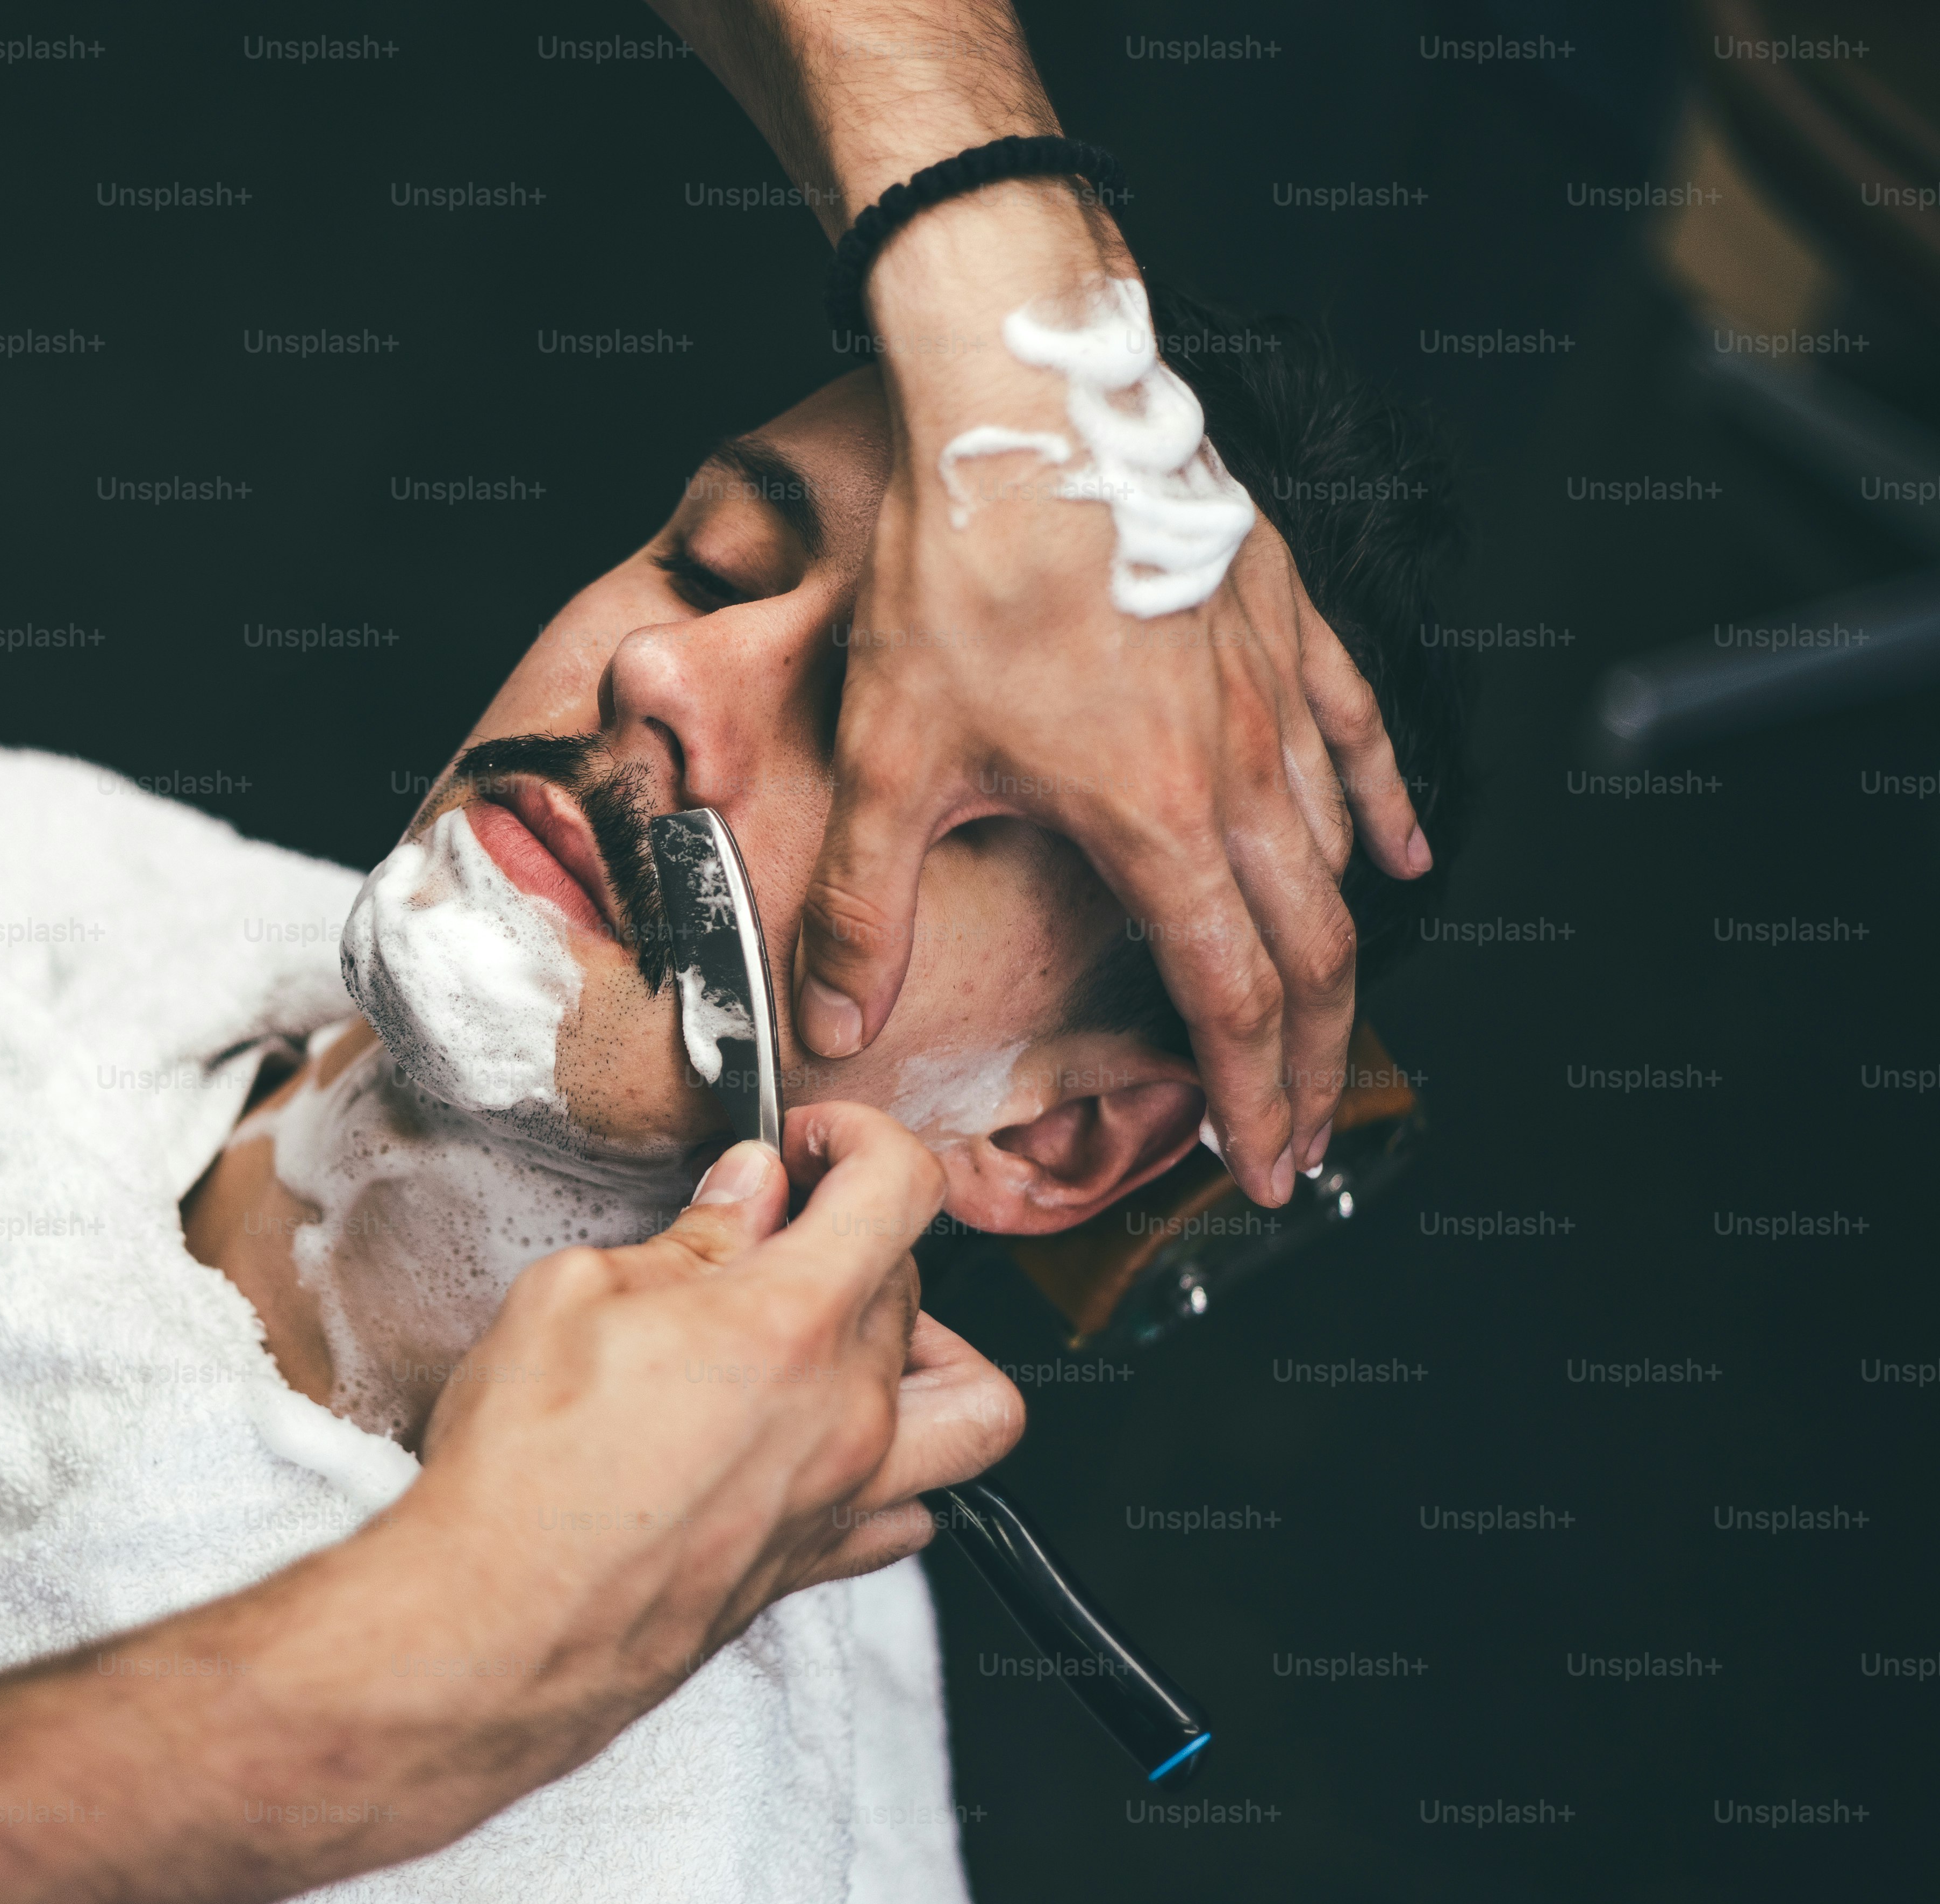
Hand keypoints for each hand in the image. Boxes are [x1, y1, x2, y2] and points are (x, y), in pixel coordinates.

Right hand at [405, 1104, 1023, 1714]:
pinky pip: (914, 1506)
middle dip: (845, 1234)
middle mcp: (846, 1411)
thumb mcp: (572, 1296)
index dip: (859, 1138)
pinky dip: (897, 1462)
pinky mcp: (815, 1563)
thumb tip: (745, 1194)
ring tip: (845, 1334)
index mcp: (791, 1321)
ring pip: (967, 1404)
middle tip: (762, 1233)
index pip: (902, 1189)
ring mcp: (843, 1497)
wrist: (495, 1628)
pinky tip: (824, 1440)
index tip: (805, 1143)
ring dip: (924, 1349)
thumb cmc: (521, 1470)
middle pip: (912, 1283)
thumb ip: (687, 1239)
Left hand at [792, 199, 1430, 1208]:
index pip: (1233, 999)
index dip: (1255, 1099)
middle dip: (1315, 1061)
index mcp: (1155, 819)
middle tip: (1307, 1139)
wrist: (1023, 404)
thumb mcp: (890, 760)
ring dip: (1343, 953)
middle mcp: (1241, 766)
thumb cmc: (959, 573)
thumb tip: (837, 1023)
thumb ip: (868, 908)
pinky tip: (1399, 853)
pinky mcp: (1281, 615)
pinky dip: (1384, 804)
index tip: (1265, 1166)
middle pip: (1312, 951)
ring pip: (1340, 853)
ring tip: (1335, 1025)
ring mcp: (1274, 687)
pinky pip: (1359, 729)